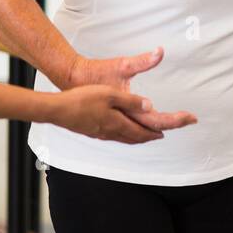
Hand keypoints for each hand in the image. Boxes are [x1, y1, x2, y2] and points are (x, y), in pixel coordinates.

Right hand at [52, 84, 195, 143]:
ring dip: (139, 137)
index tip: (175, 128)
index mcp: (120, 123)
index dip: (163, 128)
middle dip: (152, 136)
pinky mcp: (93, 131)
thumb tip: (150, 106)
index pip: (147, 130)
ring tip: (147, 134)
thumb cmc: (82, 99)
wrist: (58, 110)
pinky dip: (126, 135)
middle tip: (164, 133)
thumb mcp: (110, 94)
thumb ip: (131, 101)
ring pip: (126, 138)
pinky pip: (115, 136)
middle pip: (138, 138)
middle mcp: (113, 132)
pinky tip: (121, 130)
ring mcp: (102, 133)